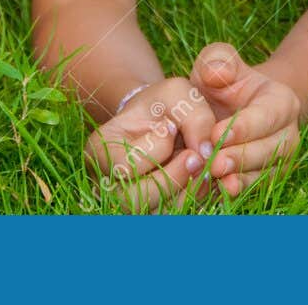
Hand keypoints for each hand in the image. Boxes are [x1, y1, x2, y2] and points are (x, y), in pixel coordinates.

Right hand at [84, 75, 213, 211]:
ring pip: (156, 214)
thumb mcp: (177, 93)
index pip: (123, 167)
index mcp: (101, 151)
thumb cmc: (163, 103)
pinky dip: (194, 200)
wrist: (160, 119)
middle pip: (135, 200)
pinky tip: (204, 179)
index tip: (170, 128)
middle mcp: (109, 184)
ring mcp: (130, 202)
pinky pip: (174, 215)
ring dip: (186, 192)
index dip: (154, 151)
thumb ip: (194, 116)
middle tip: (197, 157)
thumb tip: (206, 152)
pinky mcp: (154, 211)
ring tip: (203, 166)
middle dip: (173, 179)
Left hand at [190, 42, 300, 196]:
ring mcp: (280, 160)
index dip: (244, 126)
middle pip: (269, 149)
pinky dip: (237, 191)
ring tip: (215, 179)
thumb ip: (216, 60)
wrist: (227, 109)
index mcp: (282, 102)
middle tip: (214, 163)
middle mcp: (288, 134)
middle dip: (241, 157)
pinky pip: (255, 189)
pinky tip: (218, 193)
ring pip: (264, 172)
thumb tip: (215, 73)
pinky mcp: (266, 180)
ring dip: (239, 178)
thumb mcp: (217, 62)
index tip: (218, 133)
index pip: (266, 116)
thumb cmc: (223, 82)